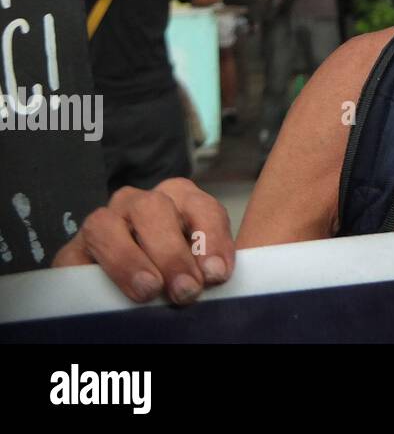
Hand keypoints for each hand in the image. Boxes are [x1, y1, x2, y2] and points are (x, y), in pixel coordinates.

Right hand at [52, 178, 235, 304]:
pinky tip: (106, 294)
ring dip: (129, 259)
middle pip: (154, 208)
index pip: (200, 206)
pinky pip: (73, 257)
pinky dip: (93, 274)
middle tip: (185, 289)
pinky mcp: (71, 252)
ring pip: (107, 224)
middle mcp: (140, 203)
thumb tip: (214, 275)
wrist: (125, 300)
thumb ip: (207, 265)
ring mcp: (102, 223)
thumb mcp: (199, 268)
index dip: (211, 237)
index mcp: (179, 200)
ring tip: (148, 289)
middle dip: (172, 252)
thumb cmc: (176, 279)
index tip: (216, 273)